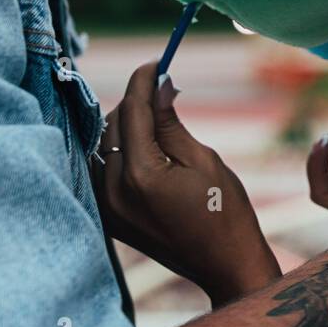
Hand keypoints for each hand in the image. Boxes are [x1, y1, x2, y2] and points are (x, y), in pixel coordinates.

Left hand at [91, 62, 280, 308]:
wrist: (224, 264)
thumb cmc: (224, 211)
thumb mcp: (202, 159)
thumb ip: (171, 122)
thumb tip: (159, 84)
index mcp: (141, 175)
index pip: (131, 111)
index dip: (143, 81)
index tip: (156, 63)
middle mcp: (115, 192)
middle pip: (113, 125)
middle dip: (135, 101)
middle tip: (163, 88)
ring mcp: (108, 208)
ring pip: (103, 145)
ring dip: (124, 124)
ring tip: (155, 116)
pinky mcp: (110, 217)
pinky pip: (103, 169)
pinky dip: (117, 149)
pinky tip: (141, 142)